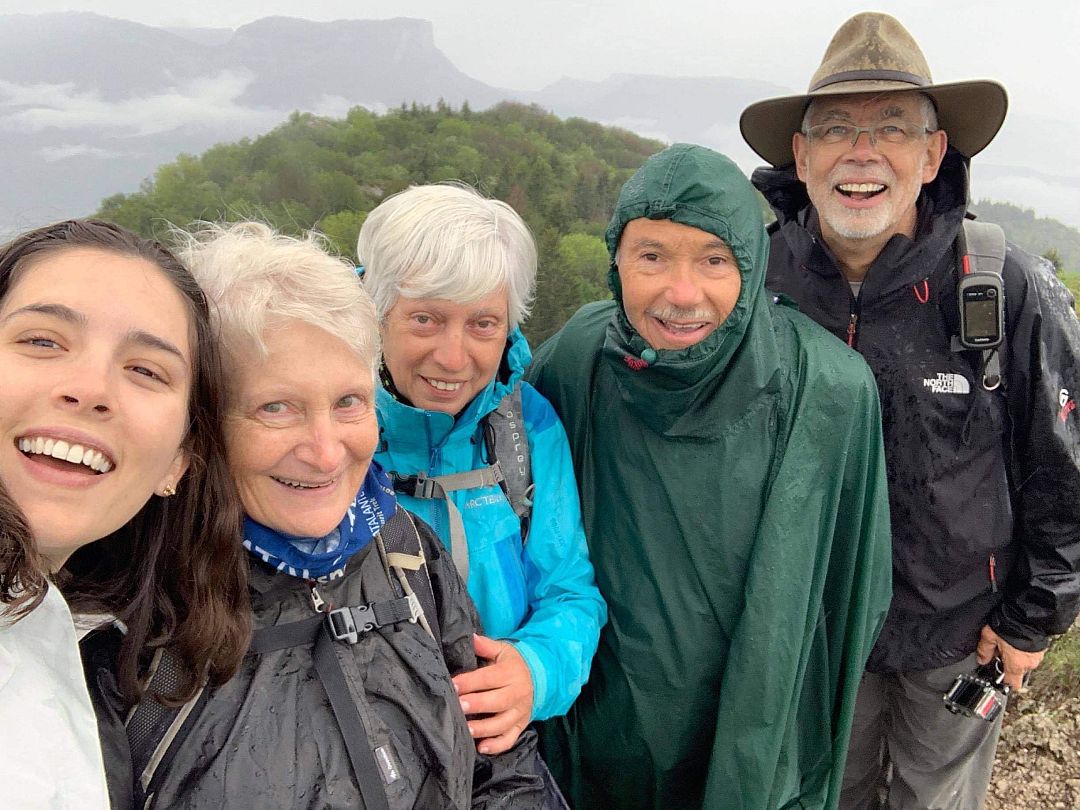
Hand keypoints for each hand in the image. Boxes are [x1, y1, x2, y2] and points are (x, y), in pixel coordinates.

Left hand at [451, 634, 534, 754]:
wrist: (541, 677)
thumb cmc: (514, 664)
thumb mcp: (503, 650)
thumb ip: (486, 645)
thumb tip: (471, 637)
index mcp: (510, 673)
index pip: (489, 678)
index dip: (470, 682)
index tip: (453, 685)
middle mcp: (517, 694)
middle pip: (497, 702)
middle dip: (477, 705)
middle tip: (459, 706)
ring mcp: (520, 712)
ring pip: (503, 724)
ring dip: (484, 729)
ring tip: (467, 730)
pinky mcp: (520, 726)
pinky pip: (510, 739)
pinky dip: (497, 746)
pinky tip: (481, 747)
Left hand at [976, 625, 1045, 690]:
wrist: (1027, 614)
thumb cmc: (1009, 625)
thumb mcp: (989, 636)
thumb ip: (984, 651)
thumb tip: (982, 660)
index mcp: (1016, 665)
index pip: (1013, 684)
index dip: (1005, 682)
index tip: (999, 677)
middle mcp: (1029, 664)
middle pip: (1017, 671)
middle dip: (1009, 663)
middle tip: (1000, 651)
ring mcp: (1038, 656)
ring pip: (1025, 662)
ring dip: (1017, 656)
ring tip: (1009, 643)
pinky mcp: (1042, 648)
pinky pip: (1031, 654)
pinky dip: (1025, 650)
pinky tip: (1018, 640)